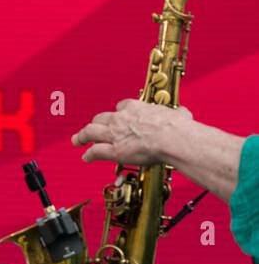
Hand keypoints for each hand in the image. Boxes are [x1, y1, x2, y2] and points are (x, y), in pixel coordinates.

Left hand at [71, 98, 192, 165]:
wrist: (173, 137)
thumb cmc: (179, 128)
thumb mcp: (179, 115)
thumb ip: (179, 114)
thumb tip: (184, 114)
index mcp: (137, 108)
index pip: (123, 106)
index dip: (119, 112)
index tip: (119, 114)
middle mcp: (121, 119)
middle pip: (102, 118)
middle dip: (97, 122)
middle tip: (94, 126)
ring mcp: (115, 134)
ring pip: (91, 132)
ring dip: (82, 136)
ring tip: (77, 140)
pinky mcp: (114, 150)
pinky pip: (96, 151)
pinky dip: (89, 154)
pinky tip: (86, 157)